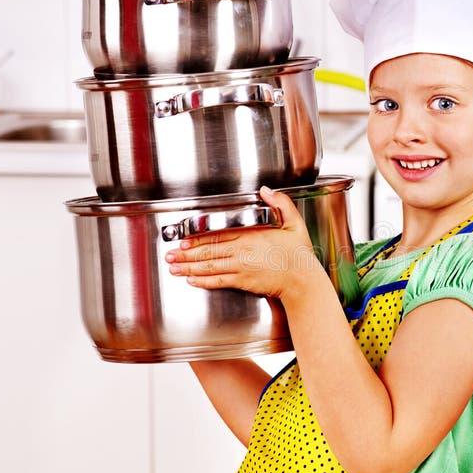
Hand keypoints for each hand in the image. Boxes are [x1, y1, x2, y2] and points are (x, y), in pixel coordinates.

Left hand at [164, 186, 321, 300]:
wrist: (302, 279)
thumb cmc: (298, 254)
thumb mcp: (294, 222)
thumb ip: (280, 204)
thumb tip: (266, 191)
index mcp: (252, 234)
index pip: (219, 234)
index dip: (198, 237)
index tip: (183, 238)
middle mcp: (243, 250)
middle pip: (209, 250)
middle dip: (186, 253)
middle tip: (170, 254)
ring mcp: (241, 267)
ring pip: (209, 265)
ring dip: (189, 266)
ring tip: (174, 267)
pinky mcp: (243, 282)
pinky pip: (219, 281)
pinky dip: (203, 281)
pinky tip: (192, 280)